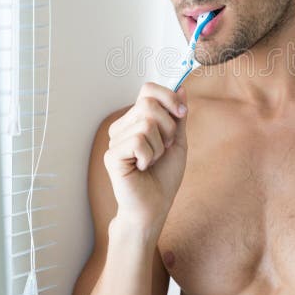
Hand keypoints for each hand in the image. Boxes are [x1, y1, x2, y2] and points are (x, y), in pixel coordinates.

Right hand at [104, 82, 188, 229]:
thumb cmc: (164, 177)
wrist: (154, 206)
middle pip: (148, 103)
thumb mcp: (177, 141)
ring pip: (146, 123)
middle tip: (164, 148)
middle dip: (167, 126)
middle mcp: (122, 127)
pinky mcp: (112, 155)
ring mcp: (114, 140)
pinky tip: (142, 168)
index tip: (182, 114)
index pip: (148, 89)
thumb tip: (181, 88)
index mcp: (135, 120)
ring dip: (159, 146)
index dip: (168, 97)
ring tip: (152, 161)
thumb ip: (178, 116)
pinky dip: (149, 156)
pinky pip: (138, 141)